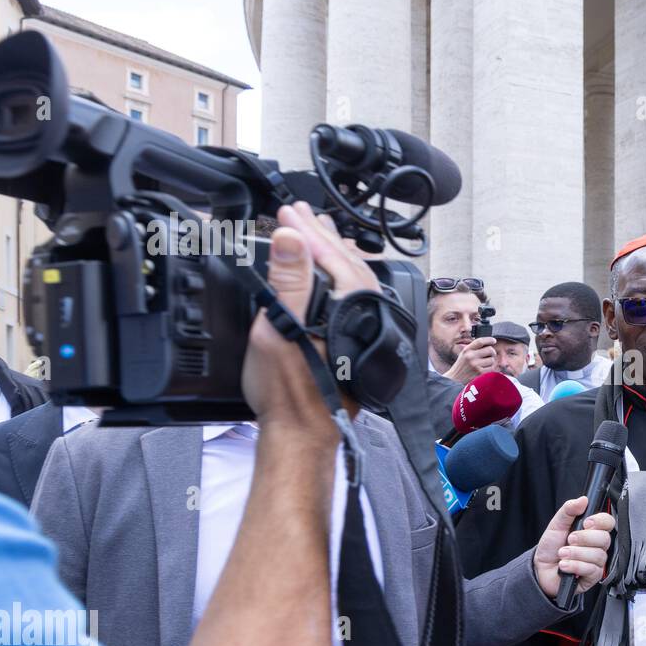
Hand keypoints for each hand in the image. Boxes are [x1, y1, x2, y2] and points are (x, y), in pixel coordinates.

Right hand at [242, 201, 379, 432]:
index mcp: (351, 306)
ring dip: (333, 253)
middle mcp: (366, 314)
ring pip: (354, 278)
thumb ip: (288, 281)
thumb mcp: (279, 329)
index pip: (329, 253)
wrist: (303, 434)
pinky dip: (340, 277)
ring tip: (317, 233)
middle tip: (299, 213)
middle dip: (321, 235)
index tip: (286, 212)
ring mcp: (366, 328)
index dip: (305, 230)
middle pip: (346, 261)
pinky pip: (354, 296)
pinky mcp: (360, 341)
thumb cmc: (290, 393)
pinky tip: (331, 276)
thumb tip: (293, 238)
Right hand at [444, 337, 497, 382]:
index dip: (489, 340)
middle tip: (490, 355)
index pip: (480, 341)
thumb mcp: (464, 354)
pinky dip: (490, 370)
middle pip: (490, 350)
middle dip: (492, 353)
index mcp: (466, 350)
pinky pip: (492, 369)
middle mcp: (470, 356)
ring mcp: (475, 365)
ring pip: (492, 360)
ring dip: (491, 363)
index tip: (494, 341)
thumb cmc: (461, 367)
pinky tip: (484, 370)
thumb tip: (488, 344)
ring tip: (484, 365)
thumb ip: (474, 349)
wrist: (454, 381)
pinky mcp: (479, 373)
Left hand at [533, 496, 615, 598]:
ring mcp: (596, 562)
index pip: (608, 522)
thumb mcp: (557, 525)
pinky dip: (575, 566)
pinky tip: (564, 565)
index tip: (586, 523)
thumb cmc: (551, 547)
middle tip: (569, 539)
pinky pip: (591, 570)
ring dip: (576, 553)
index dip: (600, 521)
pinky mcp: (592, 577)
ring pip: (598, 555)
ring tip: (562, 554)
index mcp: (592, 530)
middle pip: (605, 538)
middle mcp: (597, 546)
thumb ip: (569, 510)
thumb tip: (583, 499)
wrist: (540, 569)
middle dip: (584, 538)